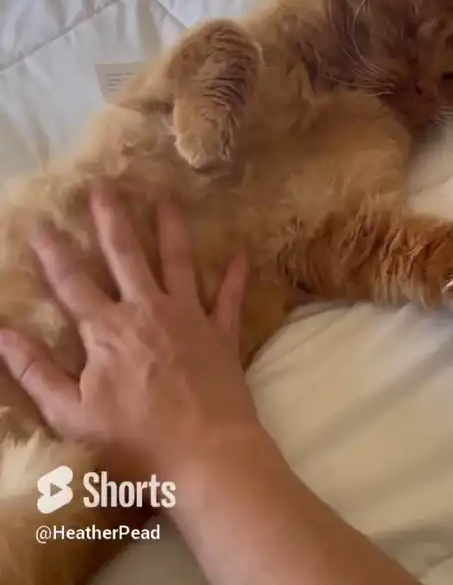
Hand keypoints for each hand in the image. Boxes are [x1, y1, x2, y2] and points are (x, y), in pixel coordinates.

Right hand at [0, 184, 261, 480]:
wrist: (207, 455)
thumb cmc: (135, 441)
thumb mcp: (71, 413)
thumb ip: (36, 371)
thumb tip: (0, 332)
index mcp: (108, 331)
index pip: (72, 282)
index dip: (54, 252)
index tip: (41, 222)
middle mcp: (148, 311)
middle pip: (126, 255)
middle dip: (112, 218)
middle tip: (104, 185)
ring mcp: (189, 318)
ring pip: (178, 262)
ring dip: (171, 228)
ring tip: (166, 198)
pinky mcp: (221, 334)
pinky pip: (229, 299)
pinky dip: (234, 277)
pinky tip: (240, 254)